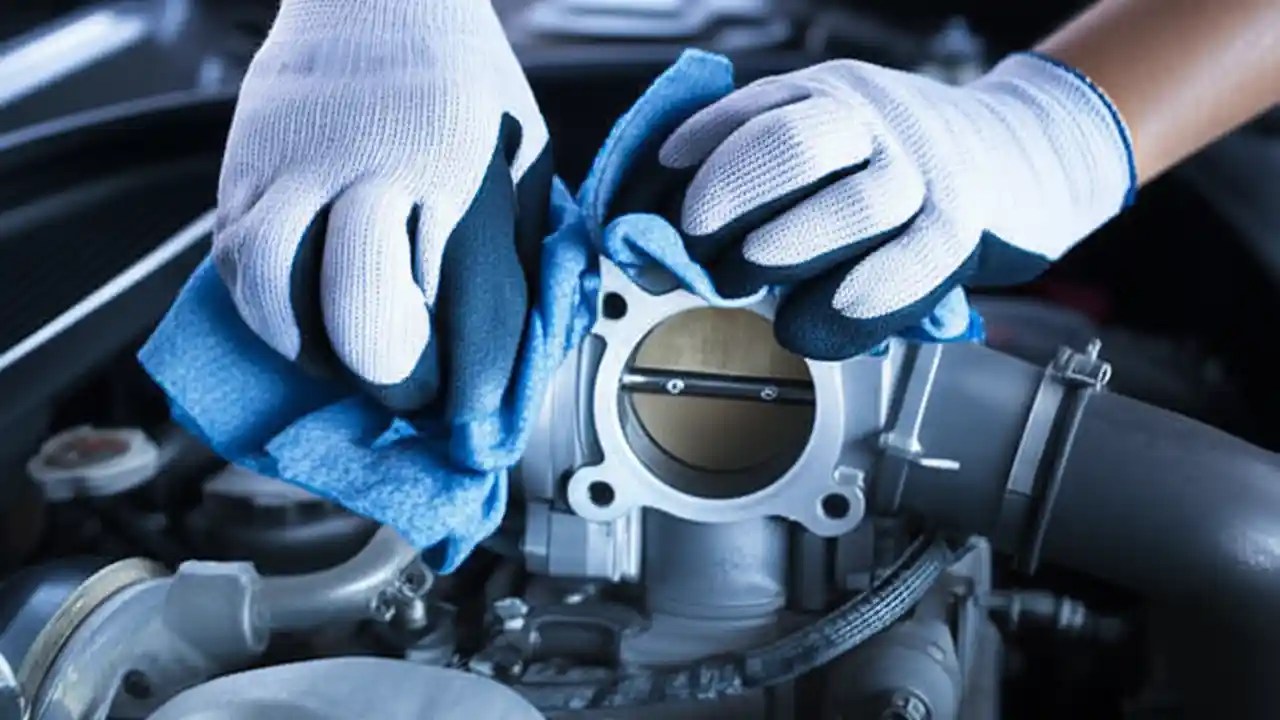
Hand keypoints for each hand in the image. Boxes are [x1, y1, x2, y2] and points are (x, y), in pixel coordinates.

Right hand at [213, 0, 551, 414]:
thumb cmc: (464, 78)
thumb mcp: (524, 153)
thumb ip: (516, 247)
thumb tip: (510, 348)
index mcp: (454, 165)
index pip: (463, 308)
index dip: (466, 381)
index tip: (467, 403)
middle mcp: (369, 168)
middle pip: (362, 312)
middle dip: (391, 379)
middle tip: (410, 391)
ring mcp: (294, 166)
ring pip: (276, 298)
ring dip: (314, 354)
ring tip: (346, 362)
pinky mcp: (242, 165)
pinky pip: (236, 263)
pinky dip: (266, 312)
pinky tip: (300, 317)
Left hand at [658, 53, 1133, 358]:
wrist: (1026, 151)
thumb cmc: (905, 167)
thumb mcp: (831, 151)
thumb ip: (759, 191)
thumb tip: (664, 257)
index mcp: (828, 97)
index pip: (751, 114)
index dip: (696, 160)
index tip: (655, 204)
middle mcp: (875, 121)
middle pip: (798, 144)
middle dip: (732, 198)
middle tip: (699, 247)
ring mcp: (923, 170)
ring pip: (857, 203)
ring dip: (789, 249)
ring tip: (745, 280)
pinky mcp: (964, 225)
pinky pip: (910, 264)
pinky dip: (855, 303)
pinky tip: (808, 323)